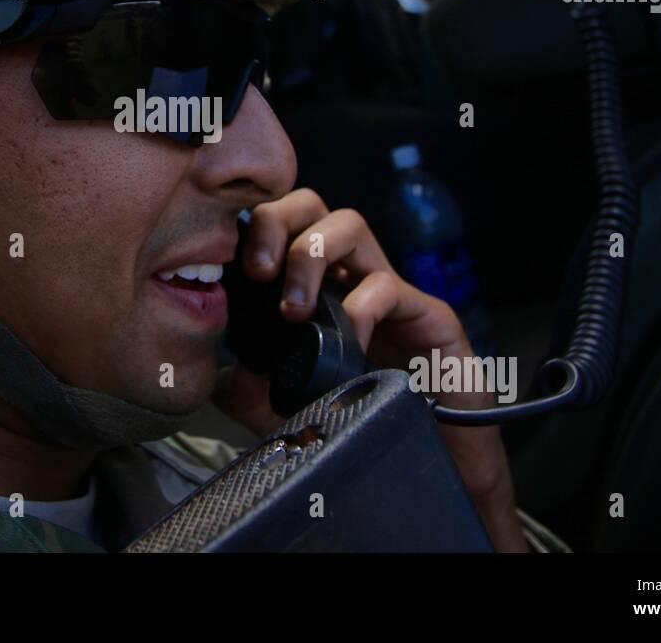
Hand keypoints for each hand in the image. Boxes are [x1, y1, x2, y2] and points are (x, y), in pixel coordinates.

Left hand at [211, 188, 527, 551]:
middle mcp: (350, 276)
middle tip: (258, 273)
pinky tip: (347, 343)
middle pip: (312, 205)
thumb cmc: (365, 418)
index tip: (231, 270)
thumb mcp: (286, 407)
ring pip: (350, 226)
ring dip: (310, 255)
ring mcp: (390, 290)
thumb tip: (225, 374)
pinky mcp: (428, 315)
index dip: (254, 230)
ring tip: (294, 309)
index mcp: (314, 286)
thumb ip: (249, 391)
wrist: (435, 455)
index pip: (281, 225)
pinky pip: (388, 287)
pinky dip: (359, 308)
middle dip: (277, 222)